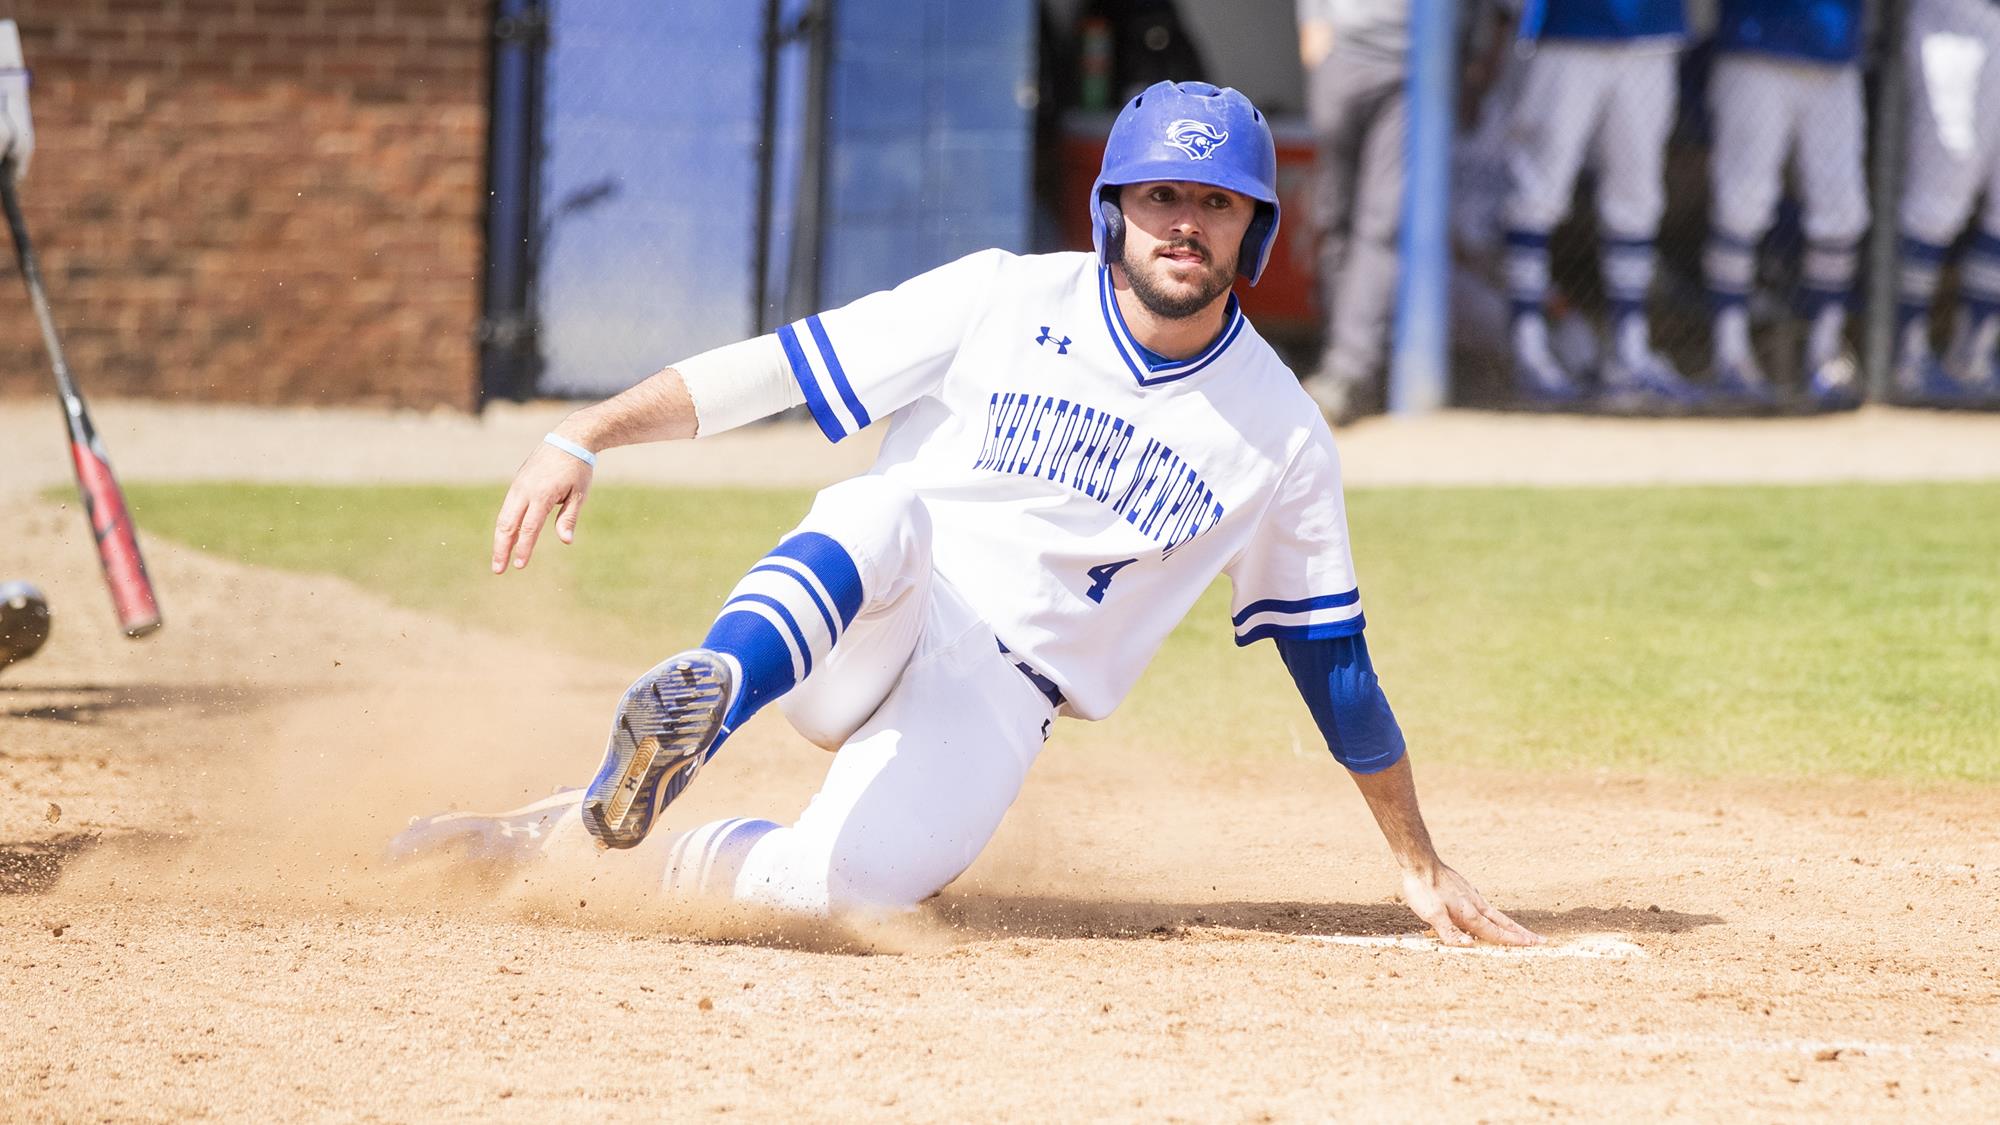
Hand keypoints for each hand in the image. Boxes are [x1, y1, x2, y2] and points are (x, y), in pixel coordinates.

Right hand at [491, 440, 592, 572]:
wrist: (568, 439)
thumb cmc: (577, 469)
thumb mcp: (579, 494)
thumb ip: (568, 518)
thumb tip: (565, 541)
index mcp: (542, 494)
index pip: (529, 528)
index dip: (524, 548)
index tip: (519, 566)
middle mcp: (525, 490)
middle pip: (507, 524)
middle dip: (501, 548)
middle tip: (498, 570)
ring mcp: (518, 486)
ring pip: (503, 517)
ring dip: (499, 539)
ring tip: (498, 559)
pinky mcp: (517, 483)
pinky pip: (508, 508)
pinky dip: (505, 525)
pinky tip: (507, 539)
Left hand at [1399, 862, 1543, 946]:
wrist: (1420, 861)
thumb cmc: (1423, 889)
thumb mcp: (1431, 914)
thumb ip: (1449, 932)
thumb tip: (1470, 947)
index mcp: (1469, 914)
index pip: (1496, 933)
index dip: (1514, 942)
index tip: (1533, 946)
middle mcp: (1475, 905)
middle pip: (1503, 923)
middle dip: (1522, 934)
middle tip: (1542, 940)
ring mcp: (1472, 896)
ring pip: (1496, 914)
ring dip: (1511, 925)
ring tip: (1522, 932)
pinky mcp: (1465, 890)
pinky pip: (1486, 907)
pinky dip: (1495, 915)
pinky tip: (1491, 915)